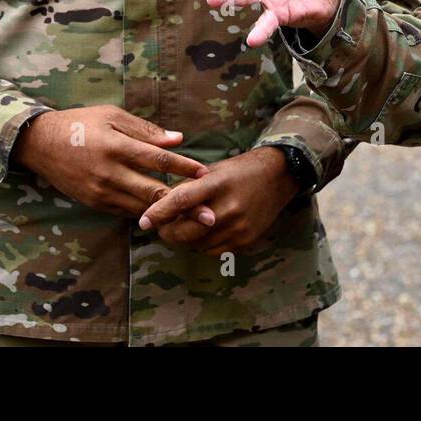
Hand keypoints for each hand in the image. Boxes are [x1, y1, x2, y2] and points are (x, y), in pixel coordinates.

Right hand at [13, 105, 213, 221]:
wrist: (39, 144)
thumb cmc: (80, 123)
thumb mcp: (112, 116)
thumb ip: (146, 130)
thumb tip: (178, 139)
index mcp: (117, 147)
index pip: (159, 160)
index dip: (184, 168)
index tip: (205, 174)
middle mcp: (110, 173)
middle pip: (154, 192)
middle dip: (184, 205)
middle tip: (209, 215)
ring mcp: (101, 192)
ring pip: (141, 207)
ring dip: (168, 214)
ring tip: (193, 221)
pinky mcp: (94, 203)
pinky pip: (126, 212)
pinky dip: (146, 213)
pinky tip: (164, 216)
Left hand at [137, 147, 300, 254]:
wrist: (277, 177)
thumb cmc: (239, 171)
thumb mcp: (212, 171)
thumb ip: (187, 187)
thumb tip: (158, 205)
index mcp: (217, 183)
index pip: (182, 200)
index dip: (159, 212)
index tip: (143, 222)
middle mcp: (229, 207)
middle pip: (186, 231)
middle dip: (169, 232)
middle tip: (162, 228)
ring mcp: (238, 226)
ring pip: (197, 244)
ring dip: (188, 238)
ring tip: (190, 224)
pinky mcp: (245, 240)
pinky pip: (213, 250)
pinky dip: (204, 243)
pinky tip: (208, 230)